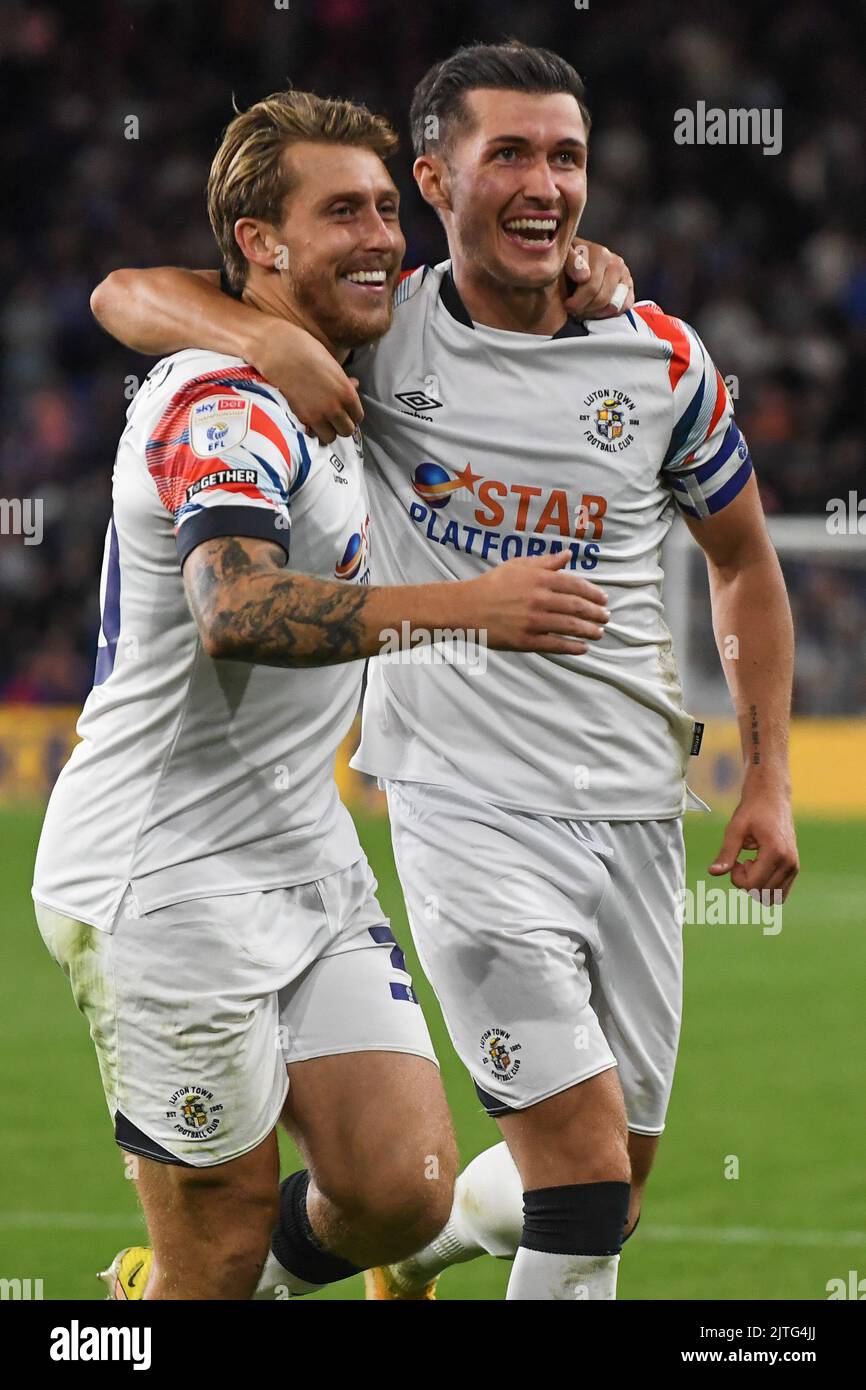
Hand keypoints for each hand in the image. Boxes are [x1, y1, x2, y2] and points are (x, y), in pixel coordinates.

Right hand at [243, 317, 363, 444]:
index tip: (344, 412)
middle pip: (347, 430)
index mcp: (347, 392)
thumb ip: (344, 381)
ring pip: (331, 437)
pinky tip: (309, 422)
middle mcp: (335, 407)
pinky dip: (312, 432)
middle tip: (333, 419)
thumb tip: (355, 385)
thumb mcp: (332, 364)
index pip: (358, 416)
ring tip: (321, 422)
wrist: (281, 353)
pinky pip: (313, 435)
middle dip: (341, 425)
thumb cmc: (306, 352)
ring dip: (327, 431)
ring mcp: (319, 415)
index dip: (351, 415)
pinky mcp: (302, 418)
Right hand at [466, 550, 609, 653]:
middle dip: (596, 613)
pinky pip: (555, 645)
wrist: (468, 607)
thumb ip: (546, 561)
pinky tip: (583, 648)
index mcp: (540, 579)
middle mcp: (539, 599)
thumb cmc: (493, 584)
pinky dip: (572, 647)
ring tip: (599, 633)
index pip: (576, 585)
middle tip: (606, 617)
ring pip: (570, 627)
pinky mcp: (526, 640)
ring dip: (589, 630)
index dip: (594, 594)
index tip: (604, 600)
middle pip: (577, 607)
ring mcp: (533, 621)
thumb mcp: (519, 565)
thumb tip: (568, 555)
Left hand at [564, 240, 633, 319]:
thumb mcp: (564, 257)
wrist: (578, 262)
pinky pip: (624, 307)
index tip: (567, 305)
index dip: (577, 302)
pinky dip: (609, 313)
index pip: (591, 287)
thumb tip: (584, 277)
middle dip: (585, 309)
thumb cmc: (569, 262)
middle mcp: (616, 263)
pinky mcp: (629, 287)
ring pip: (614, 305)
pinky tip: (596, 310)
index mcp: (600, 254)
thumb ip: (571, 262)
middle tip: (574, 310)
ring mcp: (625, 275)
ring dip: (596, 312)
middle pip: (602, 298)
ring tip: (584, 309)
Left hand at [708, 787, 798, 901]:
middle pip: (761, 894)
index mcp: (775, 853)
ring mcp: (794, 866)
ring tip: (752, 864)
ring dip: (757, 885)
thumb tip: (713, 872)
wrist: (772, 796)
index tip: (736, 861)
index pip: (752, 885)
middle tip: (743, 861)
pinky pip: (780, 892)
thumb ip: (726, 854)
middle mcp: (789, 863)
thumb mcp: (734, 830)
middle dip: (746, 882)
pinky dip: (766, 885)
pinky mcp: (794, 867)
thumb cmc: (752, 810)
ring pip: (772, 897)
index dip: (737, 878)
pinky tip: (760, 866)